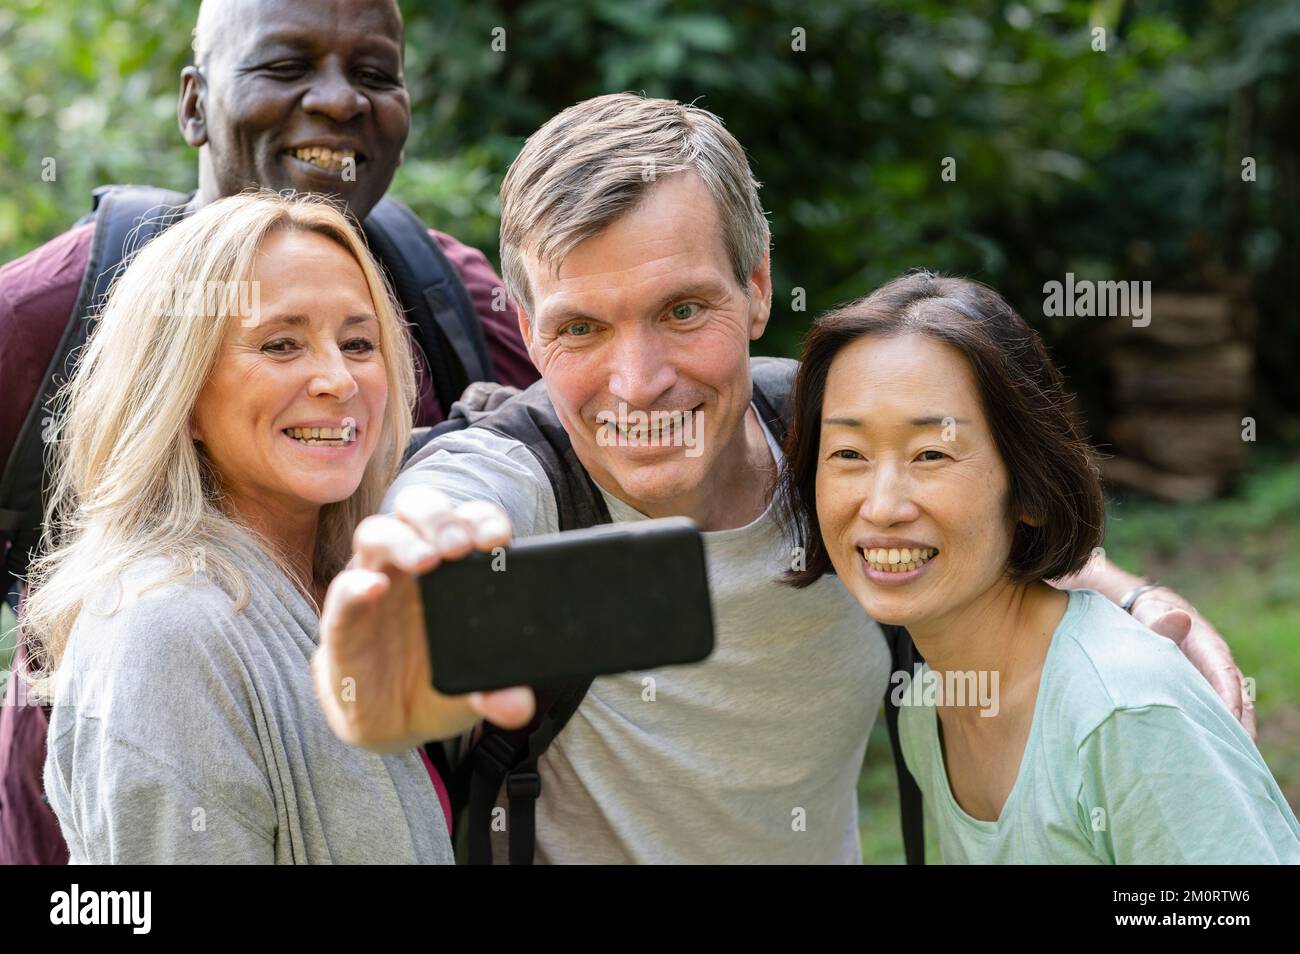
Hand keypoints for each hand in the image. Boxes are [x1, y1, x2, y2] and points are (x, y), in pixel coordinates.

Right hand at [311, 485, 534, 752]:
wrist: (391, 720)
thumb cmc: (438, 682)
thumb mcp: (474, 690)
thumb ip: (496, 693)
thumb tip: (519, 707)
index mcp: (451, 566)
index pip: (466, 521)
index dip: (481, 519)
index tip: (498, 538)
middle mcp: (409, 563)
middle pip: (418, 509)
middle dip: (440, 518)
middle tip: (459, 546)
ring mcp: (373, 583)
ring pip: (378, 534)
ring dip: (403, 539)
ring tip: (427, 560)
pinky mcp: (343, 619)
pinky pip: (344, 591)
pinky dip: (356, 585)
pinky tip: (373, 587)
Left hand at [1131, 589, 1256, 740]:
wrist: (1152, 614)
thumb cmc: (1152, 616)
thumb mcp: (1153, 615)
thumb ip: (1163, 621)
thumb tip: (1181, 618)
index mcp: (1208, 646)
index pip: (1224, 672)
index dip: (1229, 695)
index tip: (1230, 716)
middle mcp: (1217, 665)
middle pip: (1237, 696)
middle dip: (1240, 723)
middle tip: (1241, 751)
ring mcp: (1212, 680)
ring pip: (1230, 709)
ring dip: (1232, 732)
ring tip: (1232, 761)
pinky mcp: (1203, 691)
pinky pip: (1215, 712)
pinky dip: (1218, 731)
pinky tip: (1213, 754)